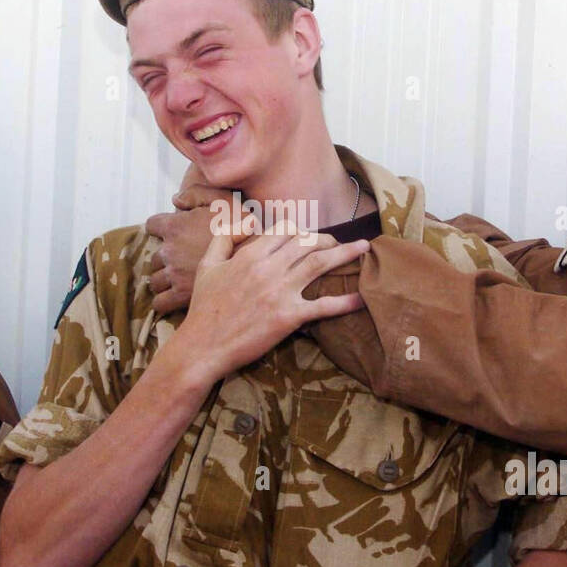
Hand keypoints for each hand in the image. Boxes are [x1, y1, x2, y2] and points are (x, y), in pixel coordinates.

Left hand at [146, 184, 253, 314]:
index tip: (172, 232)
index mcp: (176, 226)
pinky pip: (160, 301)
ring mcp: (174, 275)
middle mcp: (169, 251)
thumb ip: (196, 194)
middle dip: (164, 258)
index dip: (160, 228)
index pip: (152, 225)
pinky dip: (163, 301)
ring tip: (178, 281)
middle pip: (154, 256)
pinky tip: (173, 298)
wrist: (257, 259)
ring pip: (155, 280)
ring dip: (163, 280)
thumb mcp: (222, 199)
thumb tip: (175, 200)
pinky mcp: (181, 296)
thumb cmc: (243, 227)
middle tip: (181, 260)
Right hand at [169, 221, 367, 384]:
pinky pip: (324, 306)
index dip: (301, 230)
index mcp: (250, 255)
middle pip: (307, 242)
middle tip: (340, 244)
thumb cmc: (204, 308)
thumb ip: (224, 238)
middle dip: (328, 239)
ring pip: (320, 263)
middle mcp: (268, 268)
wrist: (202, 346)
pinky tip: (361, 298)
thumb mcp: (206, 266)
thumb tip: (244, 220)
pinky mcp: (289, 318)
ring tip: (363, 249)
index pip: (285, 230)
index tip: (309, 235)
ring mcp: (280, 292)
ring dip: (345, 254)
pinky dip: (345, 301)